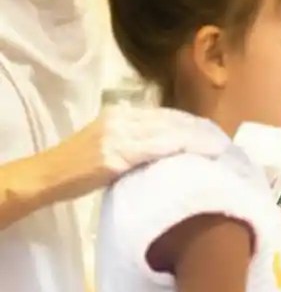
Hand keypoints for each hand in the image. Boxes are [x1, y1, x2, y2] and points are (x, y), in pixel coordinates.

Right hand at [55, 106, 226, 192]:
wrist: (47, 176)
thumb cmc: (77, 168)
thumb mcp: (110, 146)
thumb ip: (136, 142)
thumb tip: (169, 150)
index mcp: (120, 114)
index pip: (165, 115)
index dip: (191, 124)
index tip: (213, 133)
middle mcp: (121, 119)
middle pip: (170, 120)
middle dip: (199, 130)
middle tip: (223, 141)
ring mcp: (117, 136)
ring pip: (167, 132)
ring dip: (196, 140)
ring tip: (218, 148)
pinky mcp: (115, 155)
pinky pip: (154, 149)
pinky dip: (179, 149)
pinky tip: (197, 154)